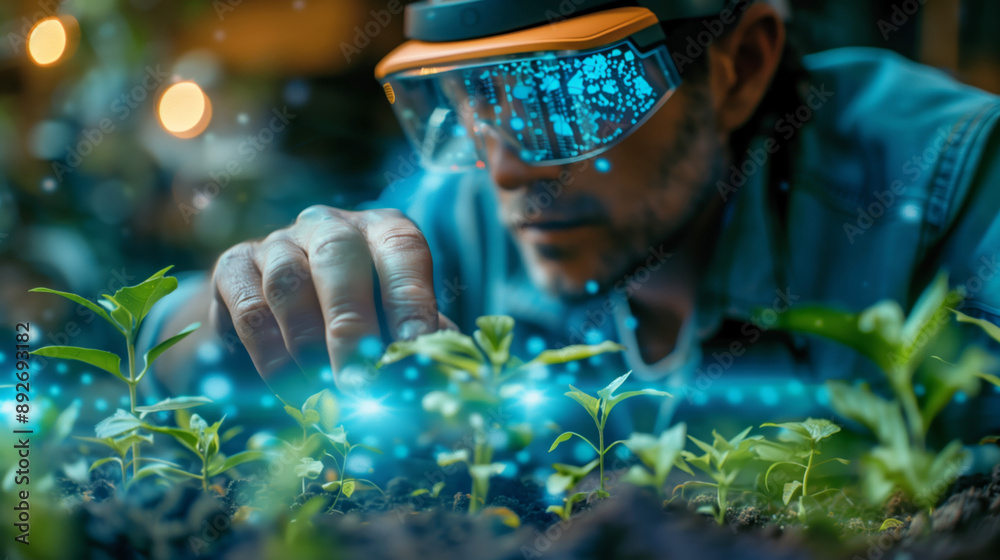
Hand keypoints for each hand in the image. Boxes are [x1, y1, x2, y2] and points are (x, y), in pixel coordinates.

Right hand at [210, 206, 453, 402]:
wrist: (284, 321)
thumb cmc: (363, 324)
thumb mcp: (395, 328)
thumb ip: (416, 347)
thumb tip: (438, 383)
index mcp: (383, 231)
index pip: (403, 249)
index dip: (411, 298)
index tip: (414, 350)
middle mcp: (331, 224)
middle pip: (339, 256)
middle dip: (351, 324)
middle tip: (359, 382)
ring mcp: (278, 240)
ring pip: (288, 281)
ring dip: (307, 342)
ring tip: (323, 390)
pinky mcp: (234, 266)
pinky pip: (249, 306)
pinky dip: (269, 353)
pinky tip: (287, 386)